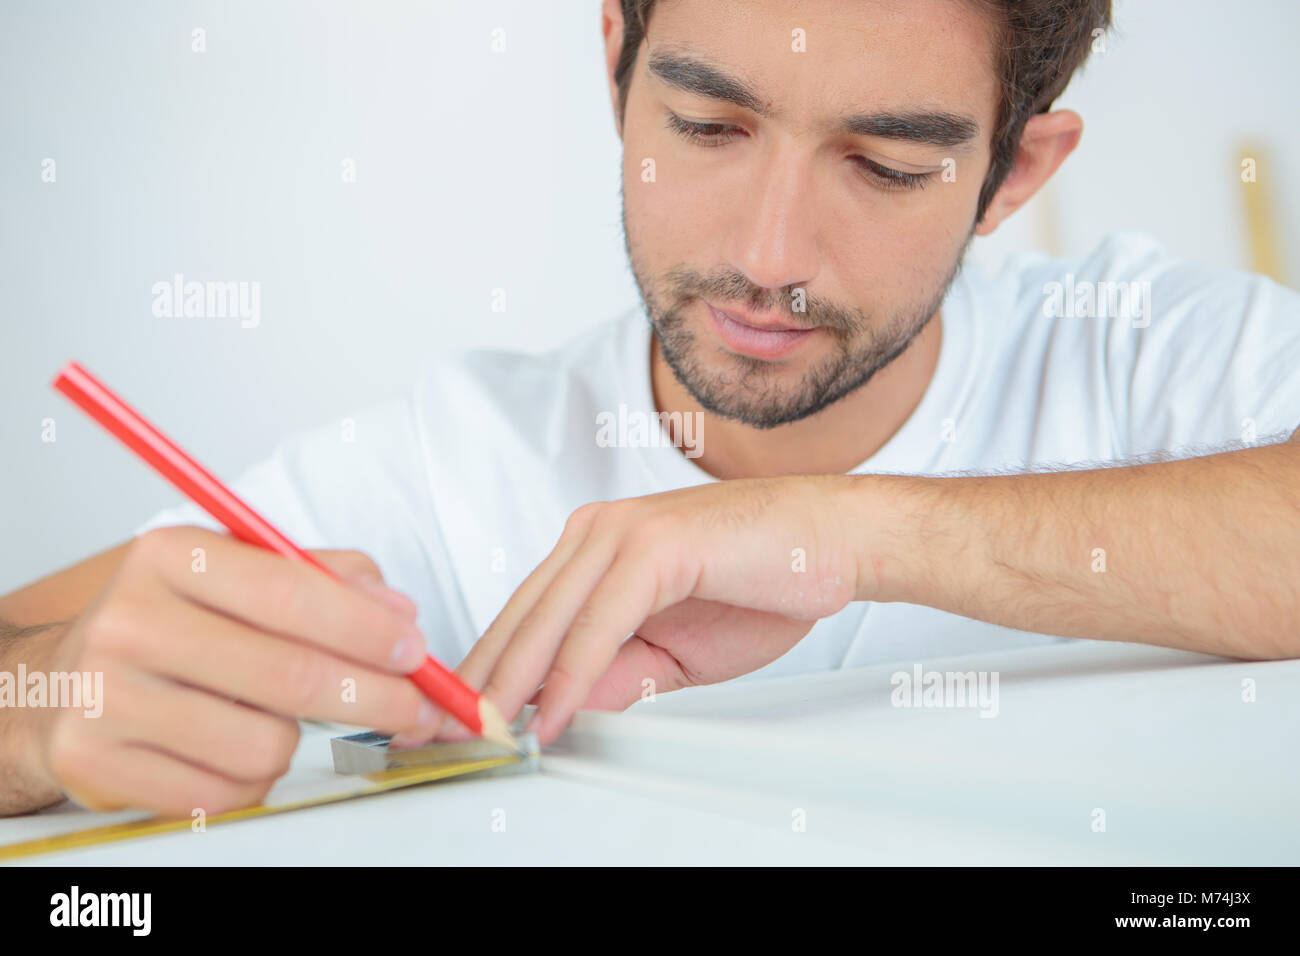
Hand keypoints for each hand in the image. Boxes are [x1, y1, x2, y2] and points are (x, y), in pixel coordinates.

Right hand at [23, 527, 441, 815]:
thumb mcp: (237, 572)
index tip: (415, 652)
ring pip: (264, 743)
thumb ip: (323, 579)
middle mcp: (129, 620)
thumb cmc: (170, 623)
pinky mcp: (96, 763)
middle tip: (416, 708)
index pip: (291, 595)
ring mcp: (105, 696)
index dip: (368, 629)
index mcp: (170, 556)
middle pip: (289, 676)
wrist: (58, 683)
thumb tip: (398, 609)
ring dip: (298, 741)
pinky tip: (236, 750)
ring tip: (280, 720)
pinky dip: (253, 780)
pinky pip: (224, 792)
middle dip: (376, 697)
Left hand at [439, 474, 873, 744]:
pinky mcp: (654, 545)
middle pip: (520, 620)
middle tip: (441, 736)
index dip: (485, 674)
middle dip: (479, 684)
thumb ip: (617, 674)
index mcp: (592, 550)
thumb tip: (562, 707)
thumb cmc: (763, 584)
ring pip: (548, 621)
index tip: (456, 723)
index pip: (522, 620)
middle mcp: (595, 533)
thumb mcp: (674, 652)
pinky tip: (553, 712)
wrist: (836, 544)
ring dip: (511, 684)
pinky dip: (573, 673)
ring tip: (483, 735)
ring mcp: (621, 533)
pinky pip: (600, 622)